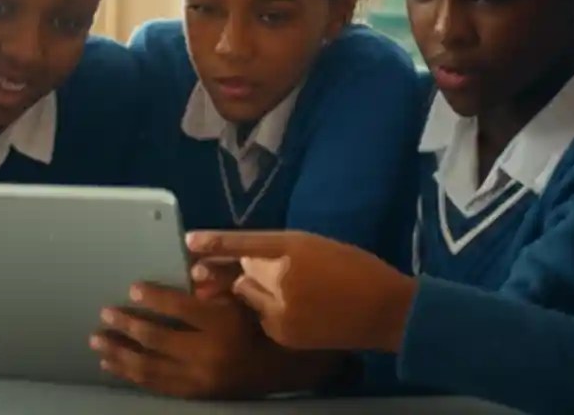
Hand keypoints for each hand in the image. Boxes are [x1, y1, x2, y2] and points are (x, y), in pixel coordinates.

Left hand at [89, 283, 270, 398]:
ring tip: (97, 341)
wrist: (279, 367)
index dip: (155, 298)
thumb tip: (190, 267)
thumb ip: (219, 281)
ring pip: (150, 367)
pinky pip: (157, 385)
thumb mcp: (244, 296)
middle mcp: (208, 354)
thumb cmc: (258, 322)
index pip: (181, 308)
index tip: (133, 288)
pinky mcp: (194, 394)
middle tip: (105, 313)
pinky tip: (113, 365)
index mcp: (223, 324)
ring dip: (120, 354)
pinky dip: (131, 375)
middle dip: (127, 326)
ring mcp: (199, 379)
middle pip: (157, 340)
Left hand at [186, 230, 416, 352]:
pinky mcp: (283, 333)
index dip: (216, 243)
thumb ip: (277, 250)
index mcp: (293, 248)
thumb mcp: (315, 245)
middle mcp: (282, 278)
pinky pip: (261, 317)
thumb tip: (241, 259)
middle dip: (239, 271)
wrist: (385, 310)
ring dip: (257, 292)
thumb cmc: (353, 269)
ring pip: (249, 296)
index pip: (245, 245)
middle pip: (243, 272)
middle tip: (251, 271)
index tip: (189, 241)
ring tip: (292, 292)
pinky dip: (270, 312)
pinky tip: (298, 311)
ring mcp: (281, 309)